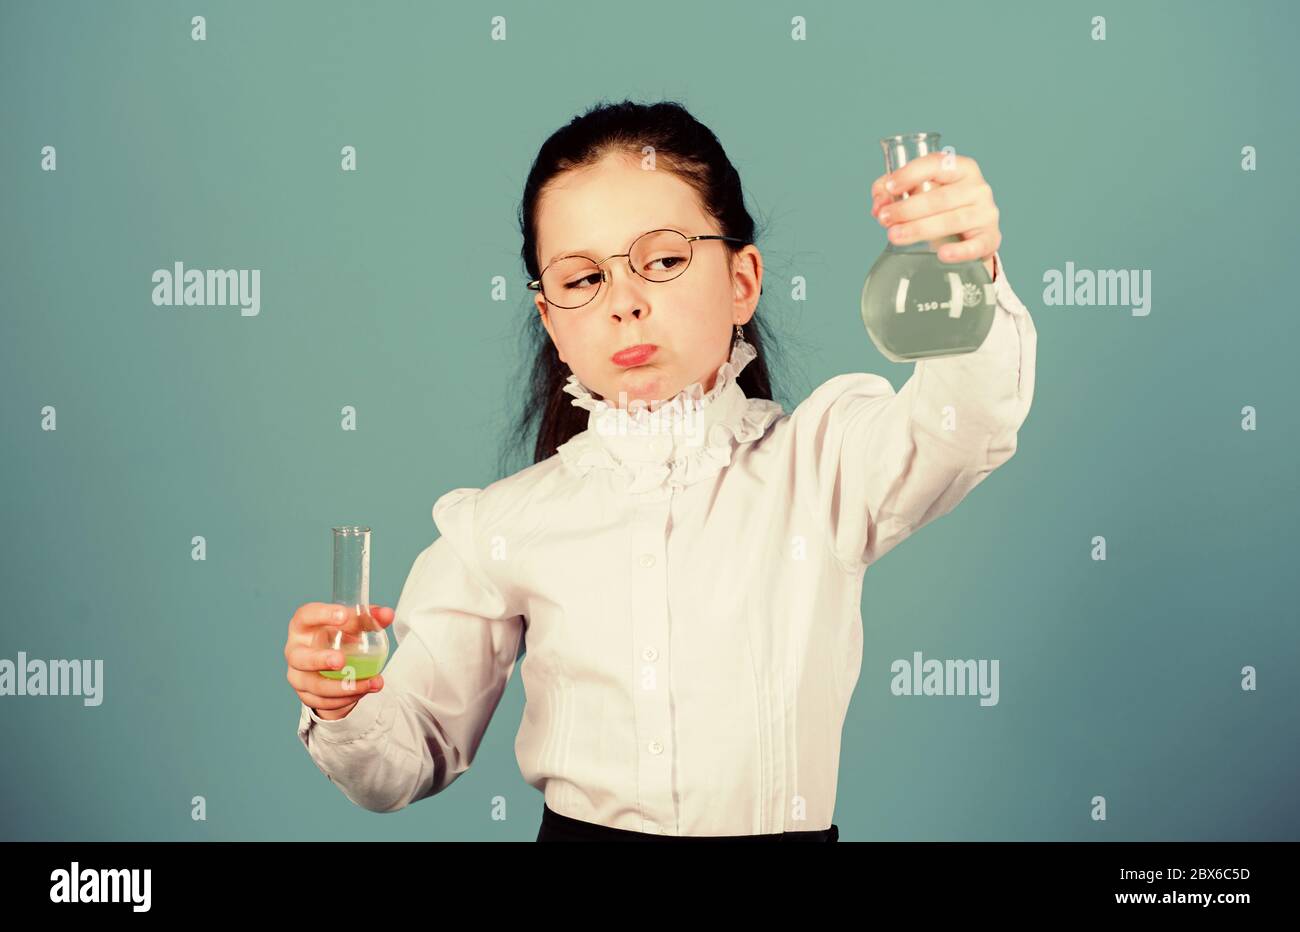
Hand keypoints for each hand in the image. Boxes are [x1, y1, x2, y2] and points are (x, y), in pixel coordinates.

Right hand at [285, 602, 394, 719]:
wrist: (331, 665)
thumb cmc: (338, 637)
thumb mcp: (352, 624)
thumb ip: (370, 618)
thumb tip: (387, 614)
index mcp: (303, 626)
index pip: (305, 615)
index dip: (322, 614)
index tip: (343, 615)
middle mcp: (295, 650)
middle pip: (299, 657)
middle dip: (319, 660)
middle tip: (341, 660)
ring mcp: (298, 674)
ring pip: (313, 685)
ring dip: (342, 687)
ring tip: (369, 683)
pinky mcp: (305, 695)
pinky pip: (322, 701)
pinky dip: (344, 699)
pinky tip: (362, 692)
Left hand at [870, 151, 1000, 279]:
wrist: (968, 235)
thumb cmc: (937, 208)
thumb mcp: (916, 192)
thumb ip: (890, 191)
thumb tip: (879, 205)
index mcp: (960, 168)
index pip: (937, 164)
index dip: (912, 173)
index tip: (890, 187)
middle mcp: (977, 187)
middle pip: (940, 197)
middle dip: (908, 208)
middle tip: (884, 219)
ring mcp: (986, 213)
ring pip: (952, 220)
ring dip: (920, 228)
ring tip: (894, 236)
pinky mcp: (990, 238)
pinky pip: (976, 245)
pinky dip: (960, 251)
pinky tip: (942, 254)